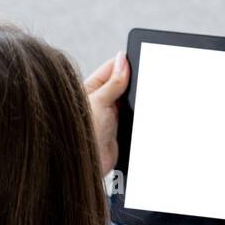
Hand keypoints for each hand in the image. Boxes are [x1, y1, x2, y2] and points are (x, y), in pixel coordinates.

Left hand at [83, 52, 129, 175]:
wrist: (88, 164)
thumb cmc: (81, 133)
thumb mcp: (99, 102)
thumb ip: (113, 82)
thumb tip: (122, 60)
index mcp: (88, 89)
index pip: (110, 69)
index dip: (124, 64)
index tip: (138, 60)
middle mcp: (98, 100)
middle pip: (121, 83)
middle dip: (132, 81)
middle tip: (142, 80)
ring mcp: (109, 113)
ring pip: (128, 99)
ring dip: (135, 99)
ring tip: (139, 98)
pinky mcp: (118, 127)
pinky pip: (132, 114)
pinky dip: (138, 112)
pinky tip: (141, 110)